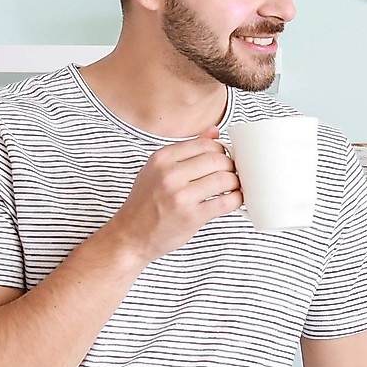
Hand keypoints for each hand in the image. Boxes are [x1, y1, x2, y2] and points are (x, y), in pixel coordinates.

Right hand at [106, 128, 241, 264]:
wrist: (130, 235)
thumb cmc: (145, 202)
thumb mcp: (158, 169)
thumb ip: (186, 150)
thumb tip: (214, 131)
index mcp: (162, 158)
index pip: (206, 144)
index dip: (221, 151)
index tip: (223, 160)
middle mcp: (169, 174)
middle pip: (218, 159)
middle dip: (230, 167)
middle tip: (230, 175)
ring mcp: (180, 196)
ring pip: (225, 179)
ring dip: (235, 183)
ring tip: (232, 188)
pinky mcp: (191, 216)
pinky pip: (226, 202)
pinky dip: (237, 200)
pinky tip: (234, 200)